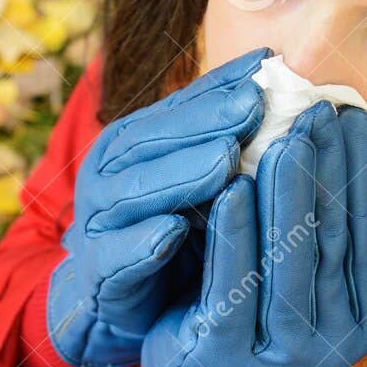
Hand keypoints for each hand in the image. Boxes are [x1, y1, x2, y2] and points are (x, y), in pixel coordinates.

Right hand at [46, 46, 270, 366]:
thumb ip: (220, 130)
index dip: (221, 90)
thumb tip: (271, 65)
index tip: (268, 71)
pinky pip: (117, 256)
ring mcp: (97, 221)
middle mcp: (109, 173)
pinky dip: (143, 244)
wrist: (122, 301)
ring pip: (136, 192)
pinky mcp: (96, 272)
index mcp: (134, 142)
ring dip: (181, 176)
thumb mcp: (197, 176)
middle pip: (156, 142)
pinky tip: (173, 234)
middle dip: (206, 124)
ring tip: (225, 162)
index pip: (179, 108)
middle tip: (254, 107)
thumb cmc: (172, 228)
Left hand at [120, 100, 366, 366]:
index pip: (361, 230)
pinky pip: (233, 285)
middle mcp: (329, 342)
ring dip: (284, 195)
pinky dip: (233, 235)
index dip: (358, 172)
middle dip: (323, 171)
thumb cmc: (254, 320)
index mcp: (356, 318)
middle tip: (317, 112)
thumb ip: (360, 250)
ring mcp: (279, 355)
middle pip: (328, 240)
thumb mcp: (310, 287)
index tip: (353, 115)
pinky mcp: (226, 356)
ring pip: (287, 260)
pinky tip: (230, 189)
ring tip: (282, 139)